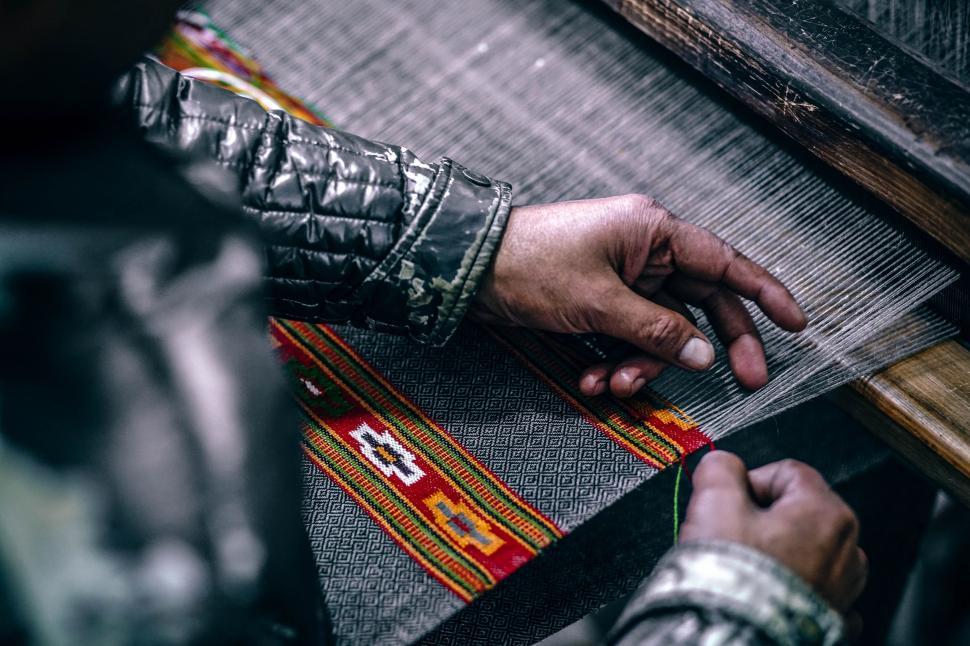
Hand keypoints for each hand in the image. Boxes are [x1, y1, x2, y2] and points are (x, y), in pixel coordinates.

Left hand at [472, 195, 806, 396]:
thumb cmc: (532, 266)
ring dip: (644, 363)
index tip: (797, 322)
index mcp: (654, 232)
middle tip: (747, 382)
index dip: (765, 292)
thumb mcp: (599, 303)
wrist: (469, 269)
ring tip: (613, 386)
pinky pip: (627, 333)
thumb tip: (705, 355)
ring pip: (661, 327)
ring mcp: (624, 275)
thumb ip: (657, 330)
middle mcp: (646, 250)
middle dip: (713, 346)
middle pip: (702, 301)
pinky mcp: (601, 297)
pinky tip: (591, 378)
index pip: (726, 262)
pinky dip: (615, 358)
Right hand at [679, 452, 867, 614]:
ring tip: (746, 567)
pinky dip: (792, 587)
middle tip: (732, 535)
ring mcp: (844, 590)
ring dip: (778, 552)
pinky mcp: (833, 620)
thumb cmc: (732, 573)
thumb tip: (723, 464)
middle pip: (798, 512)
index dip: (750, 483)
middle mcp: (847, 550)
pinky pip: (814, 590)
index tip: (728, 503)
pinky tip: (767, 591)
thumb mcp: (714, 502)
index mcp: (827, 512)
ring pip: (806, 551)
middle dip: (763, 519)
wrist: (734, 634)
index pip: (786, 473)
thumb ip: (720, 469)